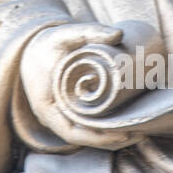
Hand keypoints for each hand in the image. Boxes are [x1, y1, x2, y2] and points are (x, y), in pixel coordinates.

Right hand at [21, 21, 135, 149]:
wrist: (34, 45)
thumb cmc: (47, 43)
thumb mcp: (64, 34)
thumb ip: (90, 31)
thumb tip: (119, 34)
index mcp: (46, 104)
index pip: (71, 132)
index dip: (96, 138)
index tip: (121, 134)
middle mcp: (53, 116)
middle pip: (83, 137)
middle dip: (110, 140)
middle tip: (138, 133)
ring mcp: (62, 115)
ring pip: (86, 134)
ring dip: (111, 138)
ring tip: (138, 132)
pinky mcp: (71, 111)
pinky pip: (88, 126)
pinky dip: (105, 130)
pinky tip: (126, 126)